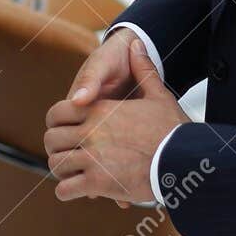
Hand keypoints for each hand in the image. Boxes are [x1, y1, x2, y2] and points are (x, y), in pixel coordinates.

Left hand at [44, 36, 189, 204]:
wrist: (184, 159)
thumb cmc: (173, 130)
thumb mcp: (158, 95)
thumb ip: (142, 69)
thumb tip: (136, 43)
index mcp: (97, 110)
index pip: (56, 114)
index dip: (56, 124)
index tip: (62, 133)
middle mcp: (88, 132)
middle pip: (51, 140)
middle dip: (56, 149)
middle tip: (65, 156)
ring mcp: (90, 158)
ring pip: (56, 165)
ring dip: (61, 171)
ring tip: (69, 175)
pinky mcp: (97, 183)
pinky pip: (67, 189)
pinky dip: (68, 191)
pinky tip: (76, 191)